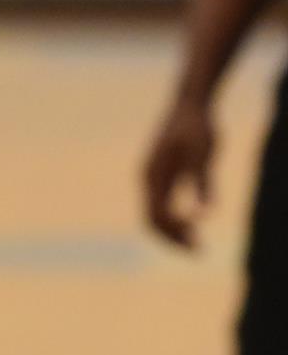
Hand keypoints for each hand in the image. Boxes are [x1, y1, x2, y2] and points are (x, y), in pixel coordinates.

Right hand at [143, 99, 214, 247]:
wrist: (190, 102)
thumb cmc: (198, 127)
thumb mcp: (204, 154)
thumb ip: (203, 183)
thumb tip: (206, 213)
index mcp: (154, 175)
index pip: (158, 216)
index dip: (176, 234)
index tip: (199, 244)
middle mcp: (147, 178)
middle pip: (151, 220)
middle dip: (173, 239)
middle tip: (200, 251)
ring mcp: (151, 176)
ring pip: (154, 213)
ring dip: (173, 231)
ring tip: (197, 241)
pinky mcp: (159, 173)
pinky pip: (159, 203)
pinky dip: (173, 218)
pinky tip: (192, 220)